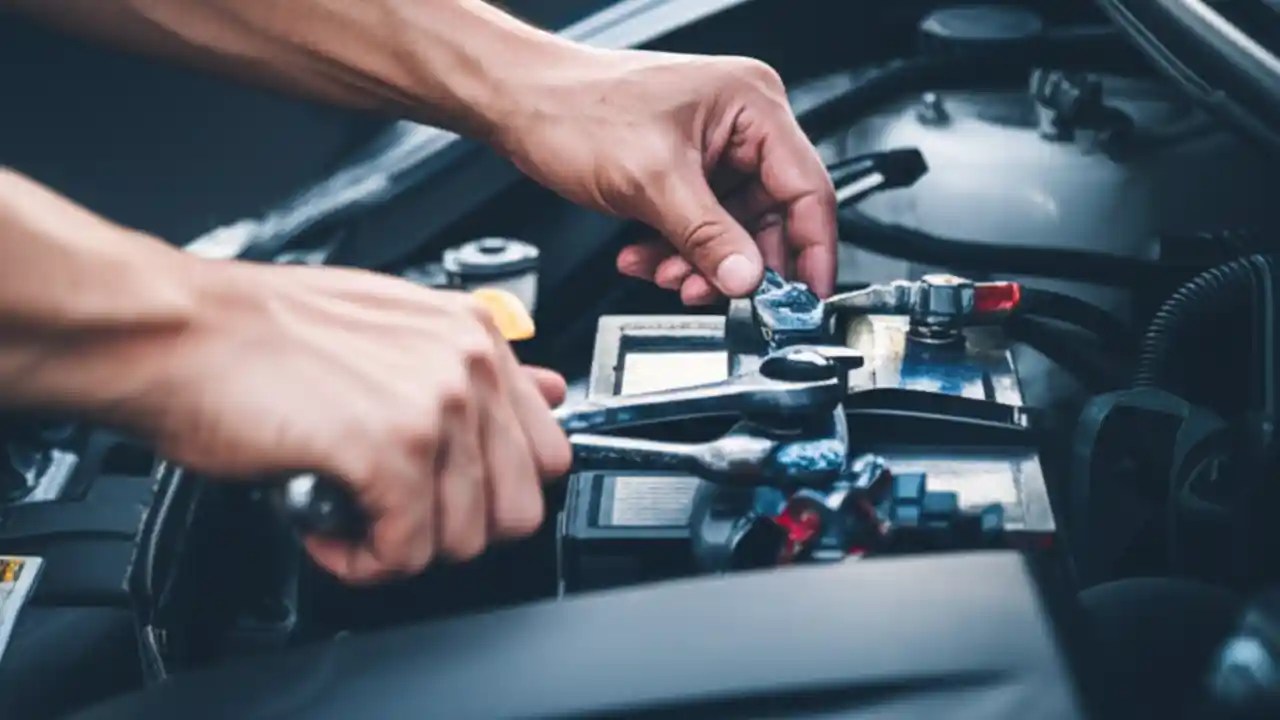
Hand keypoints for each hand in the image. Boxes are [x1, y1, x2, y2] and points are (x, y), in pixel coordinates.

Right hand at [127, 261, 571, 584]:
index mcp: (475, 334)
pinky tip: (325, 528)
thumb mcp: (392, 327)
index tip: (442, 494)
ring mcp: (434, 407)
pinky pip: (408, 554)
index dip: (493, 492)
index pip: (549, 453)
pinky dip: (364, 563)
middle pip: (518, 509)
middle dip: (454, 531)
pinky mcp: (388, 451)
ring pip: (466, 540)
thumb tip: (545, 392)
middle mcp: (467, 365)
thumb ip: (473, 368)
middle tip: (395, 515)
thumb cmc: (263, 333)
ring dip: (403, 547)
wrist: (177, 332)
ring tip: (349, 513)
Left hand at [494, 49, 836, 303]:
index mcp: (752, 106)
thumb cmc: (577, 109)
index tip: (803, 297)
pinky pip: (699, 226)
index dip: (810, 250)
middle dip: (734, 262)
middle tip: (709, 292)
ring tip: (662, 274)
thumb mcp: (653, 182)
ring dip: (696, 262)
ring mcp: (713, 148)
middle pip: (768, 216)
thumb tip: (749, 278)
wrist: (520, 103)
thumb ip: (708, 237)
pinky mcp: (685, 171)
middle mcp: (741, 123)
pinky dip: (674, 250)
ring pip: (730, 230)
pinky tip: (644, 257)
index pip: (806, 189)